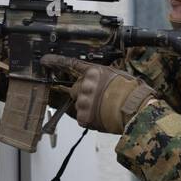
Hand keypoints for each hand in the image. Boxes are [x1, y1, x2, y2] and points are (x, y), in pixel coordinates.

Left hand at [40, 56, 154, 133]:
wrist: (136, 109)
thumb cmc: (131, 92)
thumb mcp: (116, 75)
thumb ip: (100, 77)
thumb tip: (96, 81)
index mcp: (93, 72)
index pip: (69, 64)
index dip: (55, 62)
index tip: (44, 61)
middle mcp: (85, 85)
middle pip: (75, 90)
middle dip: (83, 95)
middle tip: (99, 100)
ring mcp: (82, 101)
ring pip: (79, 105)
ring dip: (88, 108)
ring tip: (104, 110)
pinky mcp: (83, 117)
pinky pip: (81, 118)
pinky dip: (90, 119)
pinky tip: (101, 117)